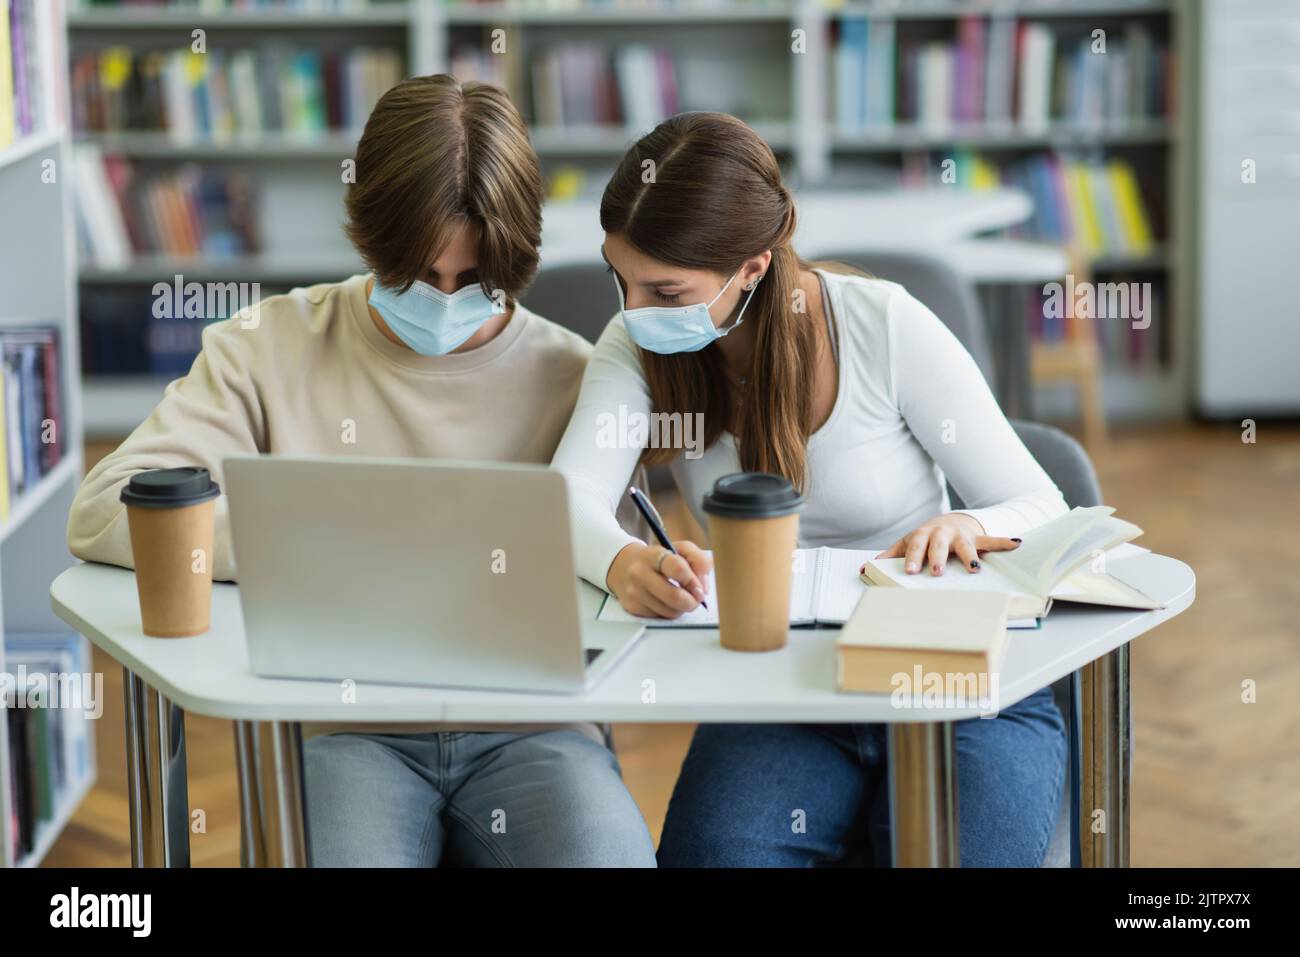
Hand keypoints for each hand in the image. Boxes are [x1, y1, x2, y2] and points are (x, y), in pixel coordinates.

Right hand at [606, 541, 711, 618]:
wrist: (624, 566)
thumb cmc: (658, 558)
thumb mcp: (678, 549)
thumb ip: (698, 560)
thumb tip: (703, 586)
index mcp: (653, 555)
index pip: (678, 568)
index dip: (693, 581)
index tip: (700, 588)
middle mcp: (640, 573)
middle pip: (674, 596)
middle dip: (692, 602)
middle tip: (697, 599)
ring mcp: (634, 592)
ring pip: (669, 611)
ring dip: (682, 608)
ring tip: (682, 598)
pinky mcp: (633, 608)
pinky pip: (660, 617)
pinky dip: (669, 612)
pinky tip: (667, 602)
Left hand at [873, 513, 1020, 576]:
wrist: (949, 522)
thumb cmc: (925, 539)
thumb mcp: (908, 544)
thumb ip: (890, 556)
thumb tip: (864, 569)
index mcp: (922, 536)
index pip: (915, 546)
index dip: (913, 558)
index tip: (911, 571)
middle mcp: (941, 534)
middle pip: (939, 544)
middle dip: (937, 557)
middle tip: (936, 571)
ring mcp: (961, 536)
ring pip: (965, 544)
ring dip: (969, 555)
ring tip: (974, 568)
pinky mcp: (978, 540)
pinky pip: (993, 541)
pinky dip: (1004, 543)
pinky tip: (1017, 545)